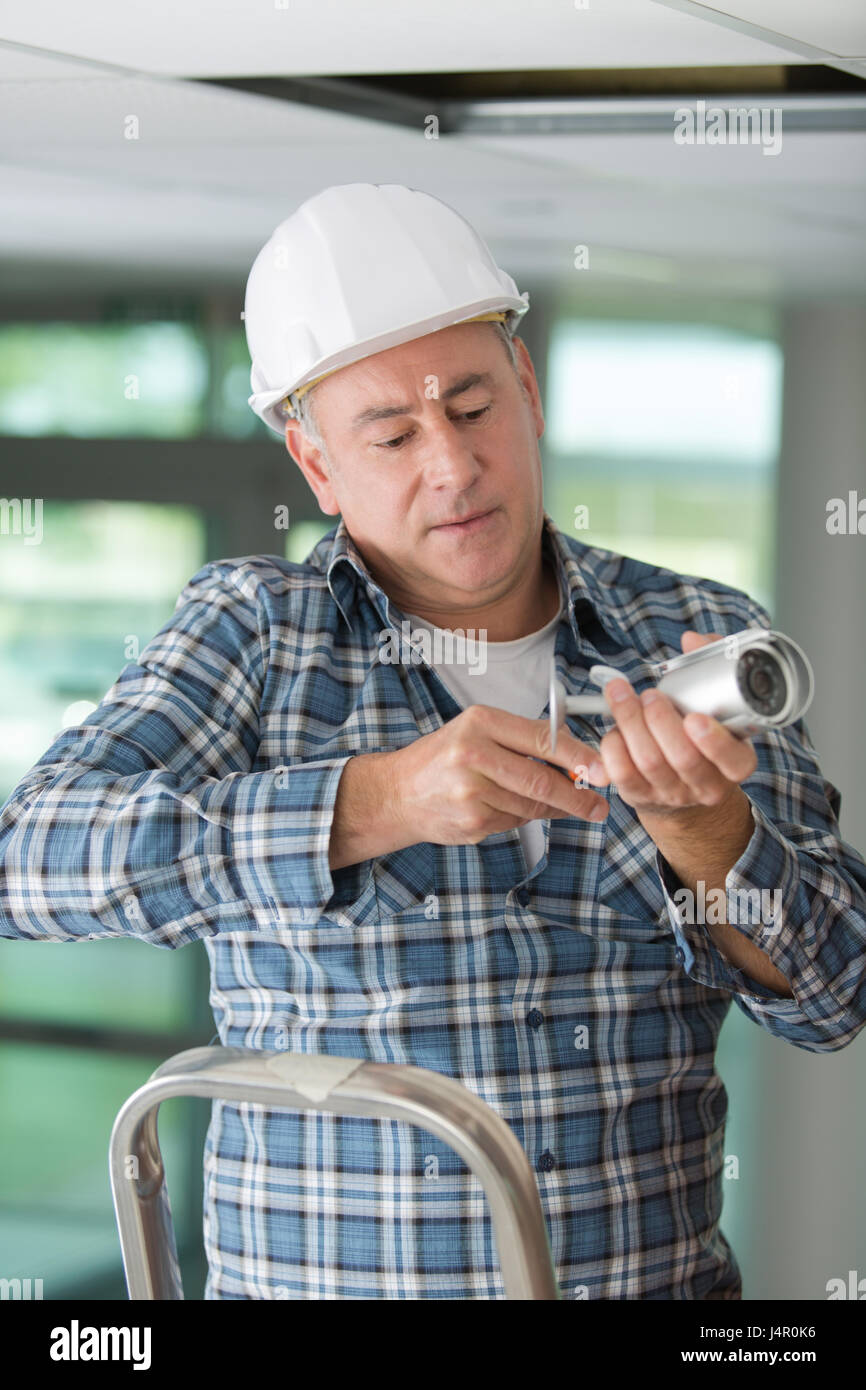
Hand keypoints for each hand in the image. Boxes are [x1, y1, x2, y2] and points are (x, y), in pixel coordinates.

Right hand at [390, 704, 608, 846]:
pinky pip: (514, 822)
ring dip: (550, 808)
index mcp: (480, 723)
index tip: (603, 770)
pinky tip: (506, 808)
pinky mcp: (471, 821)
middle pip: (541, 780)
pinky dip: (520, 818)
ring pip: (531, 805)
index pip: (543, 739)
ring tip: (556, 806)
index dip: (579, 757)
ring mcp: (470, 791)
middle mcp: (473, 754)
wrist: (398, 793)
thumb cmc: (442, 758)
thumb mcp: (478, 730)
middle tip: (598, 806)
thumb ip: (523, 738)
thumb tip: (576, 756)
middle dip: (577, 797)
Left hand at [586, 630, 757, 817]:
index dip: (715, 741)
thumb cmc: (698, 738)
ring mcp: (672, 793)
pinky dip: (613, 744)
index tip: (695, 718)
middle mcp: (707, 784)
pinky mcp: (639, 795)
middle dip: (660, 720)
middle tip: (650, 695)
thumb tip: (693, 640)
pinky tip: (615, 725)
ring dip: (631, 722)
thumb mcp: (715, 709)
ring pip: (648, 762)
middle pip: (683, 757)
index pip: (734, 761)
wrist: (683, 788)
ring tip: (622, 696)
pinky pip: (621, 772)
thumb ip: (709, 669)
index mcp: (736, 762)